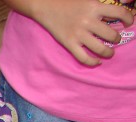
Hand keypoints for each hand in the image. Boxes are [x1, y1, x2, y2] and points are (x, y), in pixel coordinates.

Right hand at [7, 0, 133, 65]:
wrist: (46, 5)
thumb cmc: (67, 0)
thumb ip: (100, 4)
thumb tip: (115, 9)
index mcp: (95, 7)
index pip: (119, 13)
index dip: (128, 18)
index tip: (129, 22)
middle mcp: (89, 21)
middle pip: (111, 35)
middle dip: (117, 39)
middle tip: (116, 39)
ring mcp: (78, 34)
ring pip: (100, 48)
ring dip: (108, 52)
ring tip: (110, 53)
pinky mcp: (69, 43)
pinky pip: (83, 57)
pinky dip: (92, 62)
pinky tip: (97, 61)